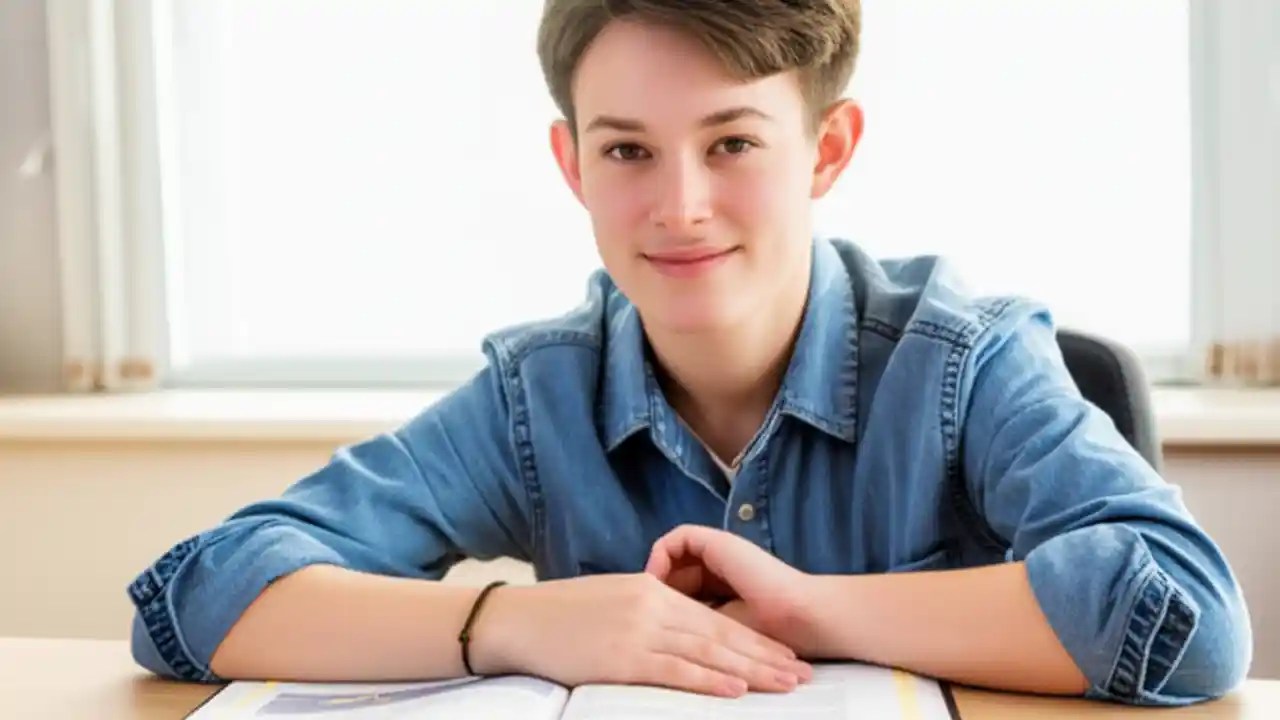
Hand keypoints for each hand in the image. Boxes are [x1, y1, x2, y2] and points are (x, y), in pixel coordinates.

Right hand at [472, 573, 812, 696]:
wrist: (519, 619)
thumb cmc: (562, 614)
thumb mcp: (615, 598)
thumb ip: (651, 610)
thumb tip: (682, 631)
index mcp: (653, 591)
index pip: (715, 616)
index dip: (753, 636)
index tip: (783, 653)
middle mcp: (653, 606)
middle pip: (721, 634)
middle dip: (765, 656)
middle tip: (801, 673)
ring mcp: (639, 631)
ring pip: (707, 653)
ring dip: (750, 670)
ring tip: (784, 683)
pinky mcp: (622, 657)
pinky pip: (674, 670)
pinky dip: (707, 680)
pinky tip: (735, 689)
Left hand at [645, 525, 819, 656]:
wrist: (798, 614)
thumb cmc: (768, 634)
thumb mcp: (722, 632)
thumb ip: (695, 629)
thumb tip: (662, 639)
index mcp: (724, 586)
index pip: (681, 589)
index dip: (662, 603)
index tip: (648, 624)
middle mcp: (720, 564)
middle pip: (673, 569)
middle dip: (654, 589)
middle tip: (639, 610)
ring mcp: (719, 549)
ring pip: (672, 554)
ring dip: (656, 573)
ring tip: (645, 598)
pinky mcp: (717, 541)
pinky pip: (676, 539)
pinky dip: (661, 557)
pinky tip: (655, 582)